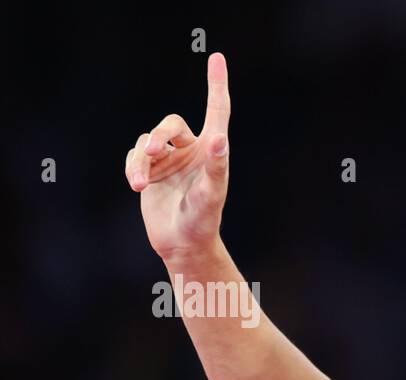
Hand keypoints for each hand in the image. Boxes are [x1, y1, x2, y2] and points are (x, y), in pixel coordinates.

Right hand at [125, 52, 231, 262]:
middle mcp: (192, 151)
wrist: (182, 244)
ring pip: (147, 142)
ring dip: (141, 160)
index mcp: (212, 151)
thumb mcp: (212, 195)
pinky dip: (133, 167)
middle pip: (170, 124)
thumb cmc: (204, 221)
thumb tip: (220, 139)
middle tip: (153, 154)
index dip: (217, 85)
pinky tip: (137, 185)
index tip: (217, 58)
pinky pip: (135, 157)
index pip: (217, 111)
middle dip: (158, 136)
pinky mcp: (150, 170)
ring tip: (138, 183)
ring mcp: (170, 160)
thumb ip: (216, 167)